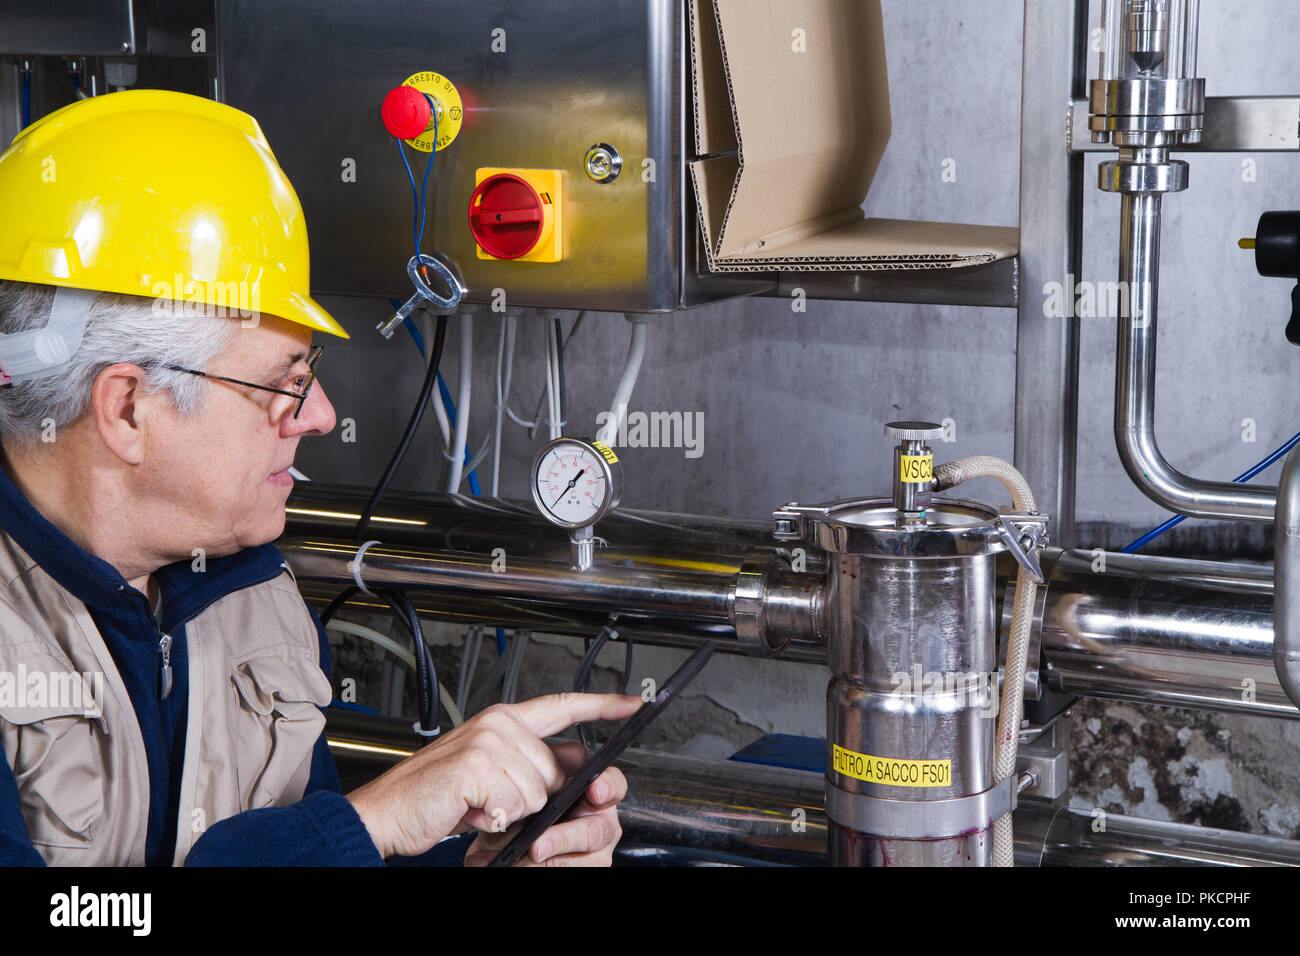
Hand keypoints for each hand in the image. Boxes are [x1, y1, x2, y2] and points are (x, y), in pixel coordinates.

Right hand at [346, 692, 640, 859]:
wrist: (385, 813)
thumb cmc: (433, 795)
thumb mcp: (486, 772)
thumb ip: (526, 761)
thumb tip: (568, 765)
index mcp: (502, 719)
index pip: (563, 705)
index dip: (602, 705)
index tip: (634, 703)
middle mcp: (498, 723)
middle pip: (554, 771)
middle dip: (529, 798)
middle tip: (489, 800)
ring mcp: (489, 741)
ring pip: (537, 792)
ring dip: (508, 811)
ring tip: (475, 804)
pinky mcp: (479, 765)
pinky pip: (515, 804)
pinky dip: (494, 818)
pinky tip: (470, 810)